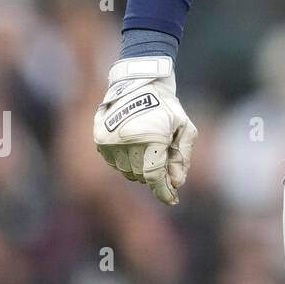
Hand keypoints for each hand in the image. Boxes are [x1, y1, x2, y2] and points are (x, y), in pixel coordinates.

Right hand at [93, 56, 197, 205]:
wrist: (138, 83)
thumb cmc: (167, 105)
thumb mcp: (184, 127)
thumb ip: (182, 157)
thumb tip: (176, 183)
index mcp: (151, 138)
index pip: (154, 176)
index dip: (163, 191)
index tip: (172, 200)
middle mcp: (127, 142)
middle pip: (142, 175)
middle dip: (156, 174)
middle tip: (165, 162)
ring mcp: (111, 142)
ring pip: (127, 171)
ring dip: (140, 169)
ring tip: (150, 150)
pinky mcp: (101, 140)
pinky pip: (115, 163)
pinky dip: (127, 162)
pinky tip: (136, 149)